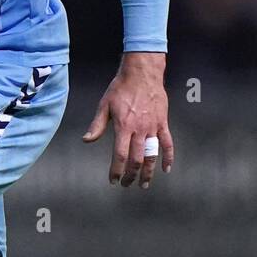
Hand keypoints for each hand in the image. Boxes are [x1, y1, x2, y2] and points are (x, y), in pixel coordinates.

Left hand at [82, 52, 173, 188]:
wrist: (142, 73)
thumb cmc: (121, 87)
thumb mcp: (104, 105)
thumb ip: (97, 125)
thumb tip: (86, 140)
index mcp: (123, 126)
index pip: (120, 155)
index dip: (117, 170)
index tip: (114, 180)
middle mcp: (139, 129)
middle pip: (136, 159)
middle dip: (131, 175)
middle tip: (127, 184)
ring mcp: (152, 127)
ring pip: (152, 154)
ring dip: (148, 171)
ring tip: (144, 183)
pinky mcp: (162, 123)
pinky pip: (168, 143)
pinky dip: (169, 157)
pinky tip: (166, 169)